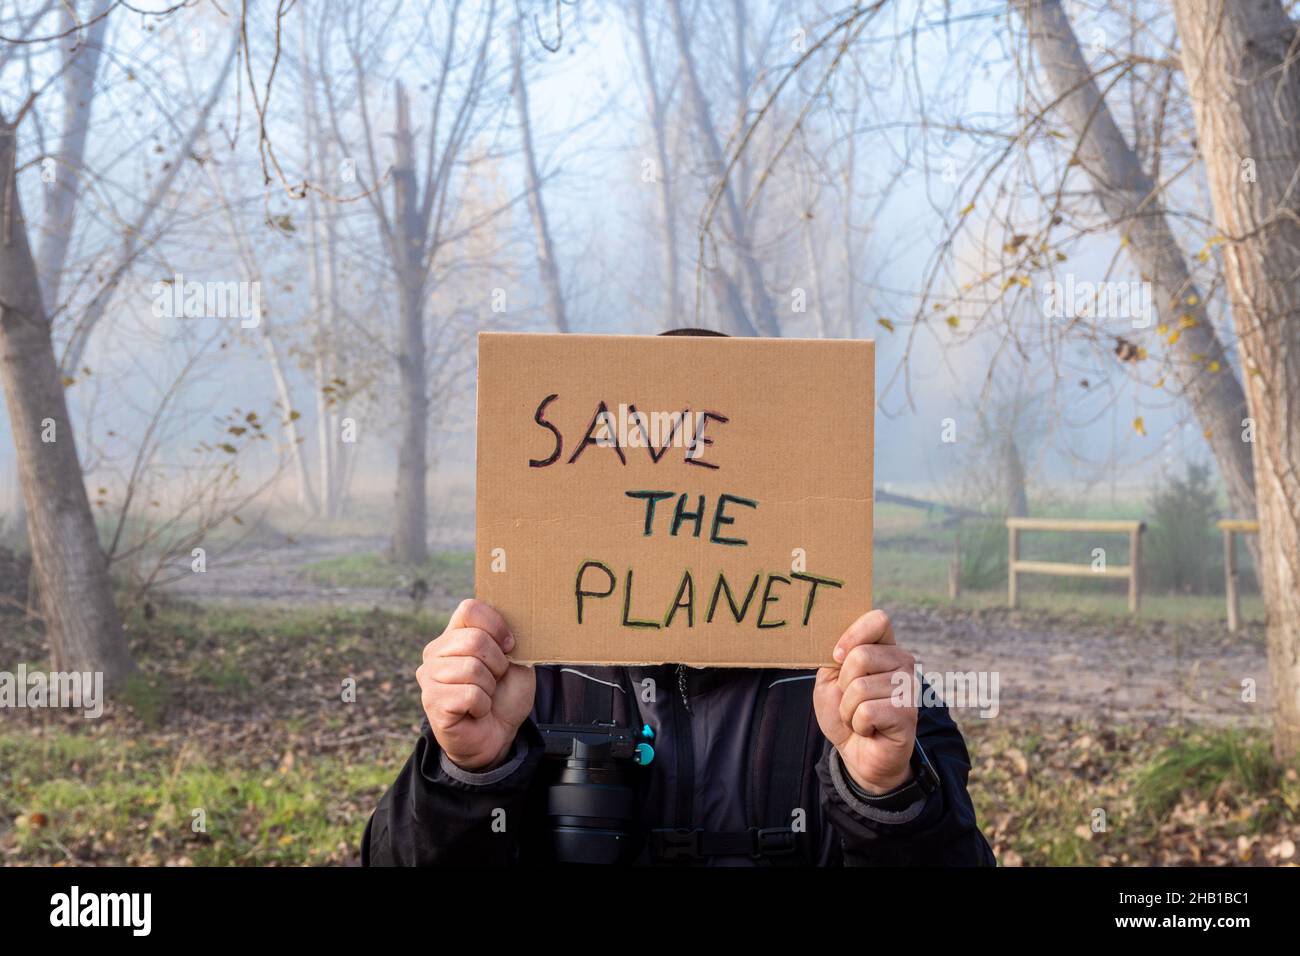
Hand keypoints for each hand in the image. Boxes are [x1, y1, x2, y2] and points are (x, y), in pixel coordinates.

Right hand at [417, 599, 535, 770]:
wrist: (496, 736)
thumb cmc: (503, 696)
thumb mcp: (516, 662)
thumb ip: (509, 641)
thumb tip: (510, 626)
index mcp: (455, 634)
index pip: (469, 609)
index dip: (496, 625)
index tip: (509, 646)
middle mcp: (436, 651)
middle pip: (474, 639)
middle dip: (498, 663)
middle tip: (495, 679)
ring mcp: (429, 676)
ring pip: (472, 668)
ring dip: (490, 687)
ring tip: (484, 695)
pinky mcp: (431, 701)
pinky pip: (469, 694)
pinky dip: (483, 705)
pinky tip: (476, 711)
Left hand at [813, 610, 917, 793]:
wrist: (857, 753)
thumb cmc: (844, 712)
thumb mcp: (830, 680)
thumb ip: (834, 657)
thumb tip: (836, 643)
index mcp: (885, 648)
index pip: (878, 620)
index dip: (853, 635)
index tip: (836, 657)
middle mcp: (903, 663)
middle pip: (861, 655)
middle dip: (843, 684)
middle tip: (850, 699)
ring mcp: (909, 687)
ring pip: (859, 687)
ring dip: (848, 709)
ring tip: (859, 717)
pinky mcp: (908, 713)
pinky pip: (866, 711)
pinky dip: (857, 724)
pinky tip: (869, 729)